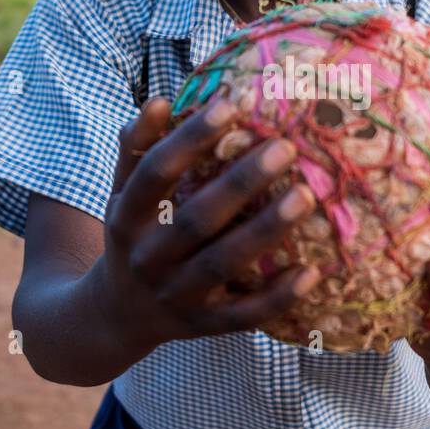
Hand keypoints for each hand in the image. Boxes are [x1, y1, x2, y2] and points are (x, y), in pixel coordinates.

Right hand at [98, 96, 319, 352]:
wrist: (116, 315)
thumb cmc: (133, 235)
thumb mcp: (121, 193)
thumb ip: (136, 149)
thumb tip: (162, 101)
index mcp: (126, 217)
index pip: (155, 173)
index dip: (189, 139)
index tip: (230, 104)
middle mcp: (147, 258)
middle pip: (195, 219)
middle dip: (240, 183)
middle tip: (285, 147)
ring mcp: (175, 296)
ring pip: (222, 265)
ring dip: (265, 231)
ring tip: (307, 196)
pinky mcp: (202, 327)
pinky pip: (242, 316)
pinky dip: (278, 297)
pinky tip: (312, 271)